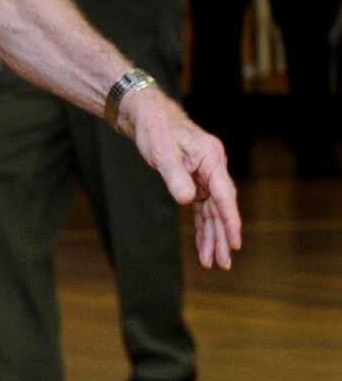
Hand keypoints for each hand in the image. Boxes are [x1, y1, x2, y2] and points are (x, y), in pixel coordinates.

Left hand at [121, 88, 241, 269]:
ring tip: (213, 262)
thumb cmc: (154, 129)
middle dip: (222, 237)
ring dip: (212, 236)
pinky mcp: (194, 180)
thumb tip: (189, 200)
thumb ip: (174, 175)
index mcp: (211, 159)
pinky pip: (202, 209)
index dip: (230, 221)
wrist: (146, 116)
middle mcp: (212, 168)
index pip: (224, 195)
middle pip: (221, 208)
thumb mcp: (161, 152)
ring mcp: (205, 175)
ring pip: (212, 212)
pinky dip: (203, 226)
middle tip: (223, 264)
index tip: (234, 243)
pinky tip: (204, 245)